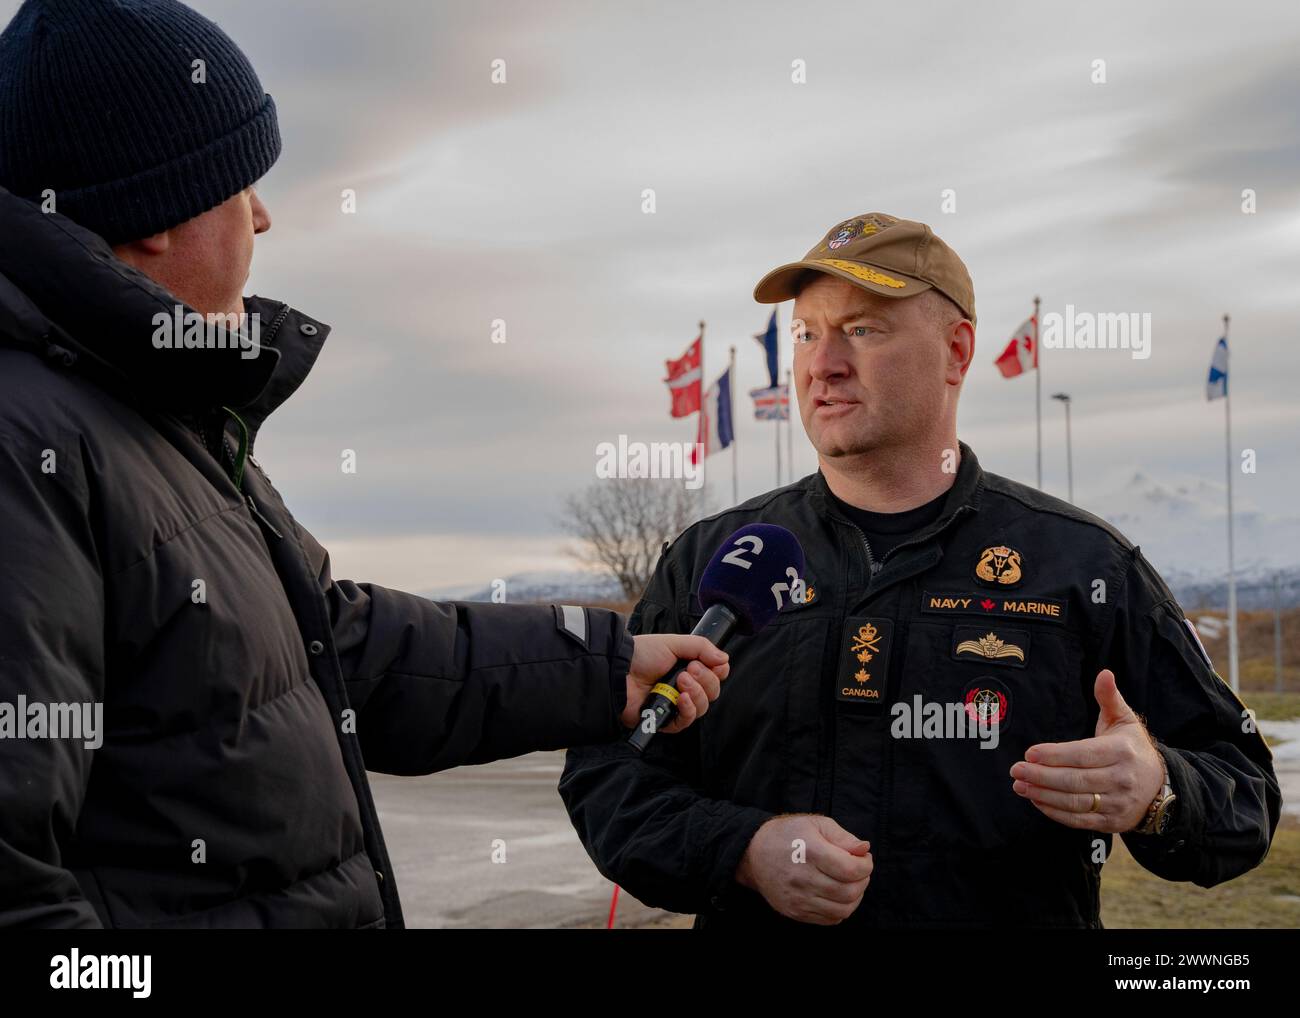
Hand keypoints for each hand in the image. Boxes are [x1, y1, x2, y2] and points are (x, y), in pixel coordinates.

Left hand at [623, 634, 728, 733]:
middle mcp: (685, 687)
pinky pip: (686, 721)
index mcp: (689, 668)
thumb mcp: (673, 643)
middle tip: (689, 669)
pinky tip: (682, 698)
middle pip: (712, 691)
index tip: (714, 664)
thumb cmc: (642, 654)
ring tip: (681, 680)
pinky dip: (688, 709)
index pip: (716, 675)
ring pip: (702, 707)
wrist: (619, 669)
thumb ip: (701, 647)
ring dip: (697, 693)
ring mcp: (675, 704)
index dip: (718, 671)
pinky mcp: (665, 720)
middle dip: (705, 679)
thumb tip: (724, 659)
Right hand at [735, 814, 871, 924]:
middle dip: (863, 881)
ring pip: (842, 910)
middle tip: (860, 871)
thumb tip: (864, 849)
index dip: (865, 866)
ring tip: (851, 884)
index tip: (864, 858)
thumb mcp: (815, 824)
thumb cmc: (788, 834)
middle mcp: (803, 878)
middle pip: (848, 892)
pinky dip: (841, 909)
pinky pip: (829, 919)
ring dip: (855, 898)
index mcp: (810, 852)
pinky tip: (837, 895)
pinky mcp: (795, 911)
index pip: (850, 869)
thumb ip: (843, 837)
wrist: (753, 853)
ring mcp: (798, 898)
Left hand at [1010, 669, 1165, 832]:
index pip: (1083, 755)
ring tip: (1020, 786)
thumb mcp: (1124, 720)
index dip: (1054, 755)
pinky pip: (1080, 820)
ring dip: (1043, 795)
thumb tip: (1104, 673)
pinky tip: (1037, 800)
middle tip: (1016, 770)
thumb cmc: (1132, 748)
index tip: (1029, 753)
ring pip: (1075, 802)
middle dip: (1041, 776)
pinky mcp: (1112, 823)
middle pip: (1075, 781)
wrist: (1160, 786)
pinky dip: (1055, 812)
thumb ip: (1109, 698)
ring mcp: (1118, 804)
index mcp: (1122, 752)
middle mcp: (1122, 780)